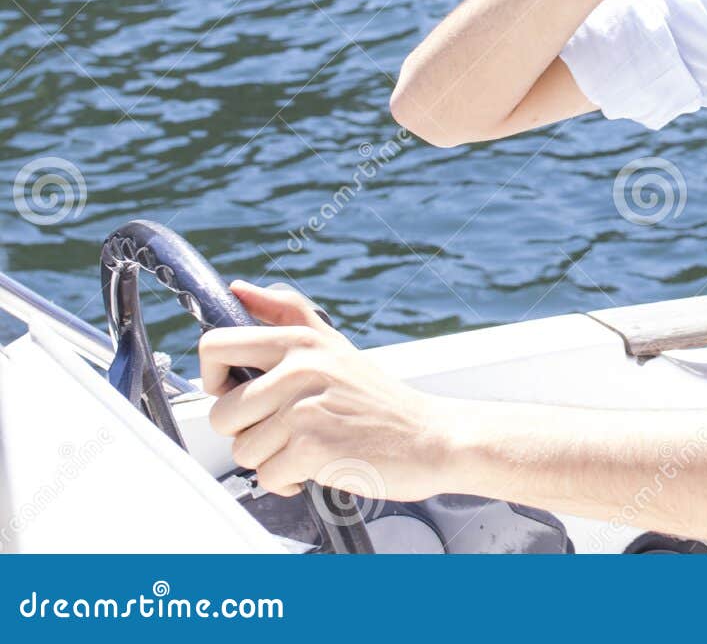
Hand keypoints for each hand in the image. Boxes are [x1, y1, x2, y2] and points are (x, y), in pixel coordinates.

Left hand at [199, 281, 459, 501]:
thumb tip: (238, 289)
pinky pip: (266, 476)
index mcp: (300, 340)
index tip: (237, 390)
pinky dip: (288, 481)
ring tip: (308, 445)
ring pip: (242, 449)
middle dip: (245, 431)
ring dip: (271, 458)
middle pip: (221, 412)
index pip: (215, 345)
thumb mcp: (334, 345)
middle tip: (282, 427)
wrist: (430, 437)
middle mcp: (300, 368)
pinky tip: (316, 466)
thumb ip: (284, 312)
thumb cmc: (377, 398)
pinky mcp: (312, 447)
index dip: (213, 377)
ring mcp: (304, 408)